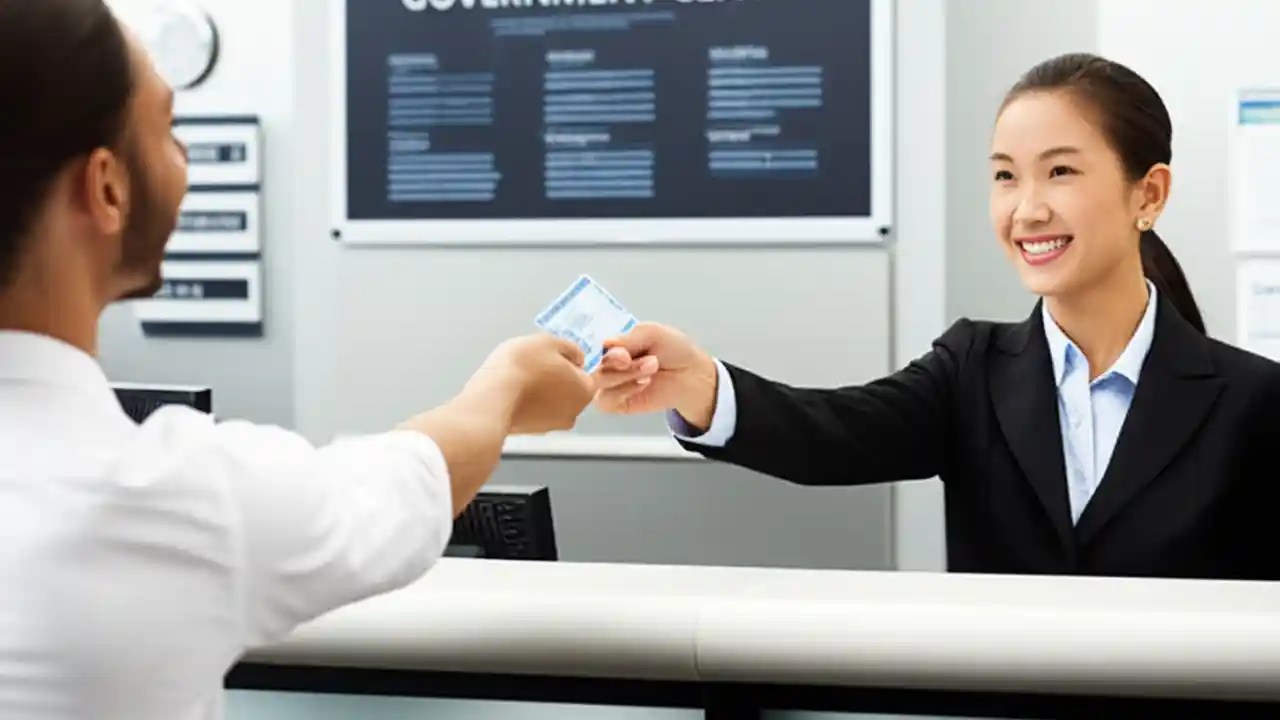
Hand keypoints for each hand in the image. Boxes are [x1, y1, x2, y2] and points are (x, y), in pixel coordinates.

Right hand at [466, 333, 596, 433]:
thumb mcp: (550, 342)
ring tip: (522, 376)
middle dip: (557, 377)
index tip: (557, 355)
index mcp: (585, 390)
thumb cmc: (522, 366)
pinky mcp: (530, 431)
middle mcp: (573, 413)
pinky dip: (528, 402)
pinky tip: (514, 390)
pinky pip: (534, 411)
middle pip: (570, 389)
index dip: (573, 362)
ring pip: (551, 401)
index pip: (588, 374)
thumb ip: (571, 348)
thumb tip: (577, 357)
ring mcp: (551, 426)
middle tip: (537, 363)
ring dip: (541, 390)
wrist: (492, 396)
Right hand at [594, 322, 718, 429]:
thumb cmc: (673, 349)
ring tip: (650, 366)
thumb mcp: (651, 332)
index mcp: (609, 341)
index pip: (586, 342)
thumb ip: (627, 338)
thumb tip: (605, 345)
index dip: (592, 344)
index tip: (612, 346)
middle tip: (629, 358)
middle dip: (612, 360)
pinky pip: (606, 400)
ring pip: (597, 382)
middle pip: (589, 363)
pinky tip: (643, 383)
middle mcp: (604, 362)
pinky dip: (625, 390)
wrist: (693, 374)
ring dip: (624, 374)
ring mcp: (608, 383)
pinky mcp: (616, 403)